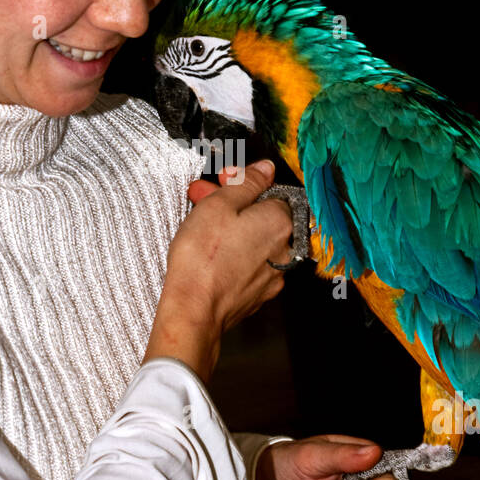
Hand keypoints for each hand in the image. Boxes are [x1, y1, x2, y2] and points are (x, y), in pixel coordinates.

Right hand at [143, 160, 294, 383]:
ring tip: (201, 227)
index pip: (270, 191)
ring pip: (254, 240)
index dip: (241, 183)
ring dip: (232, 228)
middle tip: (204, 200)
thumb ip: (246, 182)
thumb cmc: (203, 259)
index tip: (221, 182)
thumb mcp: (220, 204)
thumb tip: (264, 169)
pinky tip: (212, 254)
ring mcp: (273, 275)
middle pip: (262, 216)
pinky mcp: (258, 294)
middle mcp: (285, 249)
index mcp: (281, 222)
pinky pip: (249, 265)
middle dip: (232, 204)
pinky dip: (234, 254)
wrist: (194, 310)